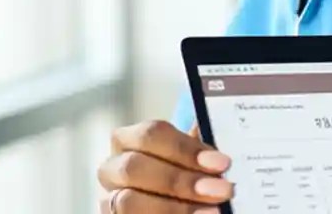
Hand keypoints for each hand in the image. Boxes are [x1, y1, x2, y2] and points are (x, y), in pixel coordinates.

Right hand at [98, 120, 233, 211]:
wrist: (176, 204)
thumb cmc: (185, 176)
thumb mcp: (191, 159)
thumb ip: (197, 146)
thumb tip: (208, 125)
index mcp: (129, 140)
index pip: (151, 134)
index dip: (186, 148)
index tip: (223, 162)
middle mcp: (112, 168)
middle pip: (135, 166)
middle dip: (180, 180)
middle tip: (222, 190)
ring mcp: (109, 199)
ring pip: (128, 202)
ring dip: (173, 207)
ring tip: (213, 211)